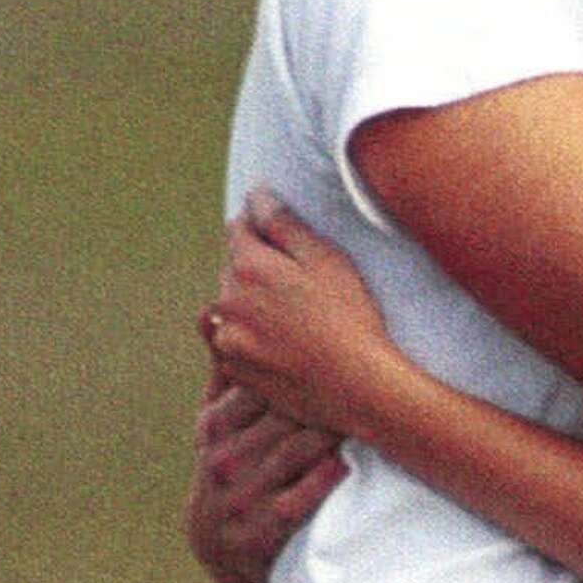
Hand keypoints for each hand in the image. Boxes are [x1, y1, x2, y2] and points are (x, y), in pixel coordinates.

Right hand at [186, 366, 347, 582]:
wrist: (222, 546)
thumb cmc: (232, 467)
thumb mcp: (219, 425)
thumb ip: (226, 373)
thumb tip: (215, 313)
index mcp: (213, 427)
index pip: (255, 387)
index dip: (298, 369)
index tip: (337, 350)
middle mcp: (220, 461)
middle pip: (280, 417)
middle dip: (323, 398)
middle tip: (366, 377)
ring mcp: (238, 498)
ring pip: (292, 454)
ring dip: (331, 435)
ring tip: (366, 416)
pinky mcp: (257, 533)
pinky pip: (294, 502)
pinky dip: (320, 481)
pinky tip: (344, 463)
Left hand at [206, 189, 396, 434]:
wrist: (356, 386)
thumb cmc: (349, 317)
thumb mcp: (326, 259)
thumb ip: (284, 224)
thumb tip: (256, 195)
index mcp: (247, 266)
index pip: (239, 229)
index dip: (263, 228)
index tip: (286, 240)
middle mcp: (226, 300)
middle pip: (233, 269)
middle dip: (258, 269)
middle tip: (302, 286)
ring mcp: (227, 339)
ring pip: (231, 307)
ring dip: (251, 305)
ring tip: (293, 319)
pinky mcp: (235, 370)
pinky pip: (233, 342)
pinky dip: (250, 339)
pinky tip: (285, 345)